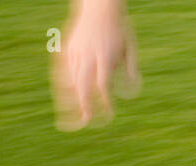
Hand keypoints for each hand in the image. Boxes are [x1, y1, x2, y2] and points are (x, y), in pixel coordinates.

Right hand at [52, 0, 139, 129]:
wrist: (100, 5)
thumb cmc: (119, 28)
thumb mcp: (131, 47)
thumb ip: (131, 68)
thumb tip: (132, 90)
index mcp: (105, 57)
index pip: (104, 86)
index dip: (106, 102)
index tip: (109, 115)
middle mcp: (89, 56)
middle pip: (83, 86)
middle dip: (84, 106)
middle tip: (84, 123)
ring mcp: (76, 52)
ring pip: (71, 80)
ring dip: (70, 99)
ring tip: (69, 115)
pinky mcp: (69, 48)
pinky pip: (64, 70)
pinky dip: (63, 85)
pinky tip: (64, 96)